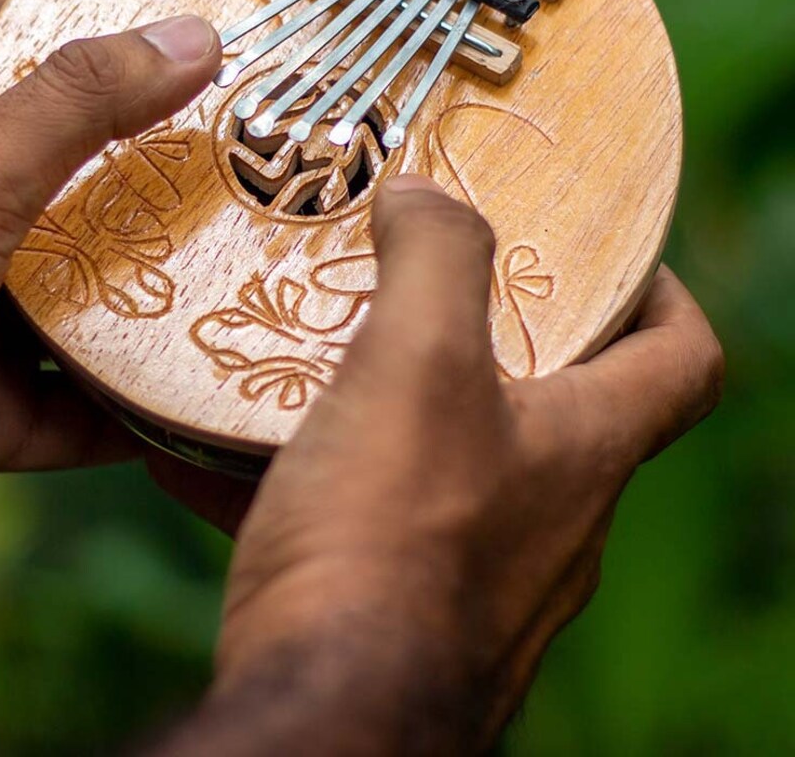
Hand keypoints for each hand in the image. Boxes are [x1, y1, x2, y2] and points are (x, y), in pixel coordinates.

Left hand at [0, 0, 220, 590]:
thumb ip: (75, 107)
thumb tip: (192, 37)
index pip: (2, 25)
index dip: (84, 3)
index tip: (180, 7)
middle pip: (63, 167)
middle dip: (151, 164)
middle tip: (247, 150)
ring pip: (78, 293)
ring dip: (151, 291)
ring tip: (250, 267)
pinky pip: (71, 402)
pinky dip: (125, 404)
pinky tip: (197, 395)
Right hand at [160, 176, 721, 755]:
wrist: (325, 715)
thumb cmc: (390, 534)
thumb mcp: (418, 364)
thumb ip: (436, 259)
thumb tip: (424, 193)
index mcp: (584, 449)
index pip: (681, 361)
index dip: (659, 293)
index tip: (602, 253)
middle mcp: (553, 519)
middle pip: (553, 407)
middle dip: (490, 336)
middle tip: (417, 282)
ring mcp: (478, 574)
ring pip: (446, 462)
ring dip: (387, 405)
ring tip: (309, 355)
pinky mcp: (401, 609)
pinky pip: (360, 522)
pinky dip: (306, 478)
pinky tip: (216, 452)